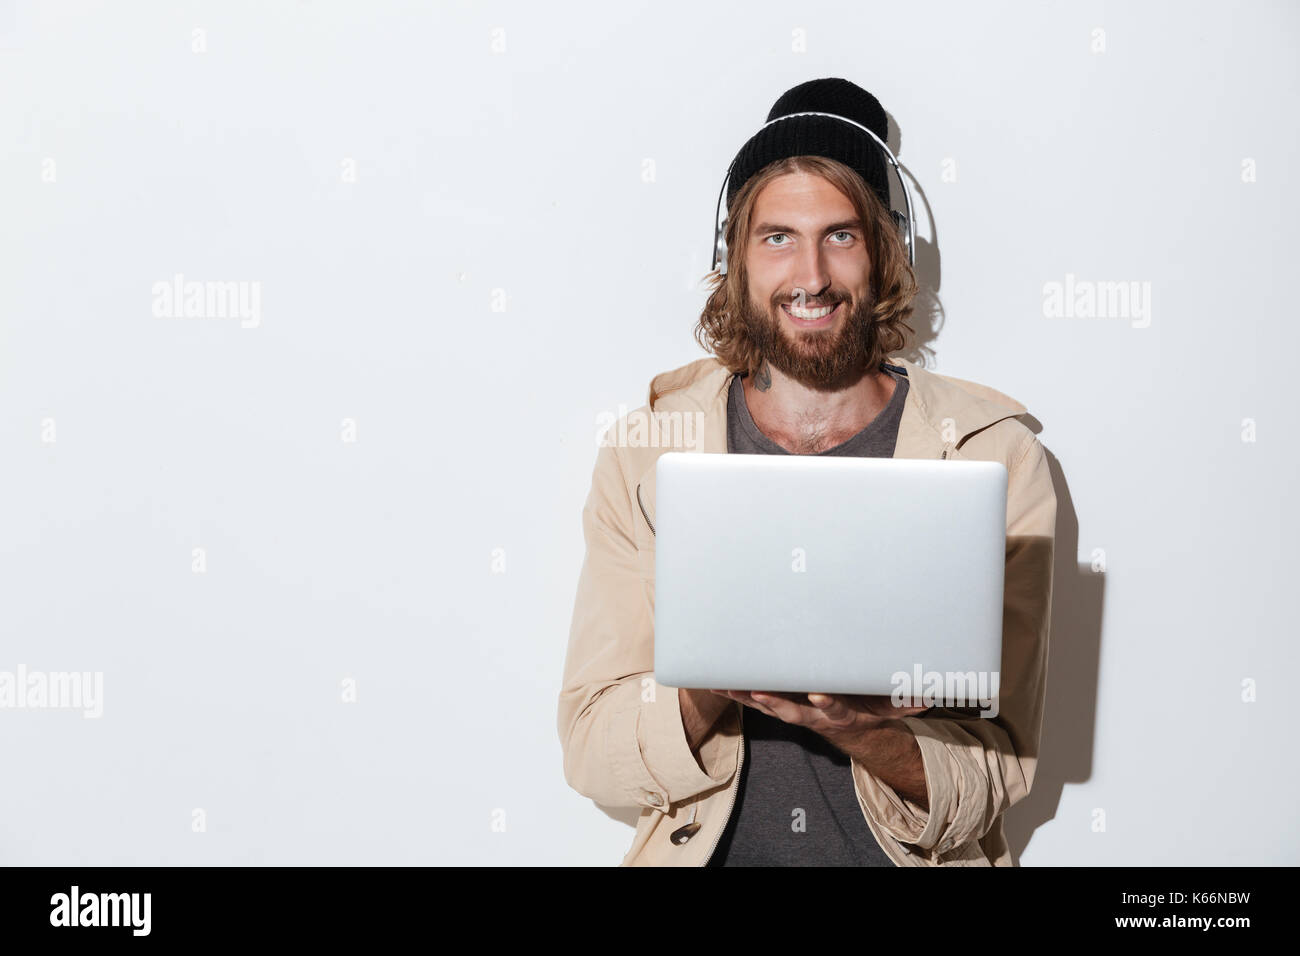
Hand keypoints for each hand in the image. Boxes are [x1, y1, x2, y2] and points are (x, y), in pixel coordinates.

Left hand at [712, 690, 928, 751]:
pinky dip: (735, 690)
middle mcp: (811, 715)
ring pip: (766, 704)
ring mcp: (792, 711)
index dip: (826, 704)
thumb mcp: (887, 708)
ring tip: (722, 684)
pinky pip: (754, 699)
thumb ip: (904, 703)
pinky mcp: (779, 705)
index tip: (819, 696)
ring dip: (744, 695)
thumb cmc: (866, 709)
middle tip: (757, 692)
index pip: (832, 709)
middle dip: (773, 702)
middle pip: (789, 710)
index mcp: (837, 713)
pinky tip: (714, 681)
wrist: (850, 727)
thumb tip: (927, 697)